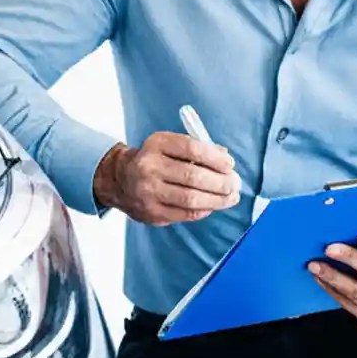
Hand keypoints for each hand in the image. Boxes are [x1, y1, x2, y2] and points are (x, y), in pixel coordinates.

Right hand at [93, 132, 239, 225]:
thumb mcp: (170, 145)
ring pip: (191, 198)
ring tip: (231, 197)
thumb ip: (198, 149)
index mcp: (157, 144)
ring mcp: (149, 191)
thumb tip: (225, 159)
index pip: (191, 148)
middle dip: (220, 182)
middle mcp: (149, 166)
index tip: (230, 165)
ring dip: (217, 200)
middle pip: (193, 176)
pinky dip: (203, 210)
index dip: (215, 158)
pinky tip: (212, 206)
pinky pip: (185, 214)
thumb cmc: (155, 160)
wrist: (121, 179)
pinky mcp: (152, 212)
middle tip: (235, 184)